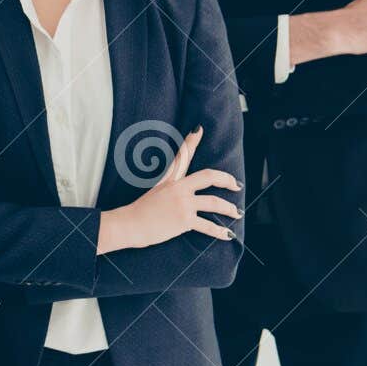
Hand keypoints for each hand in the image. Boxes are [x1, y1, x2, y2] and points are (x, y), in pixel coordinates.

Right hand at [98, 126, 240, 254]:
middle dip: (226, 181)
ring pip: (214, 203)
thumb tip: (177, 189)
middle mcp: (178, 188)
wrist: (130, 224)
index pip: (182, 155)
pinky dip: (220, 232)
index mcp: (171, 180)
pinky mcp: (184, 220)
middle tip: (237, 185)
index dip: (191, 141)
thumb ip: (169, 187)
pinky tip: (228, 234)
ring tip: (236, 213)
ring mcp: (183, 204)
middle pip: (209, 178)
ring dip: (229, 208)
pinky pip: (208, 226)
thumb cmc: (140, 210)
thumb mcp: (155, 191)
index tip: (199, 130)